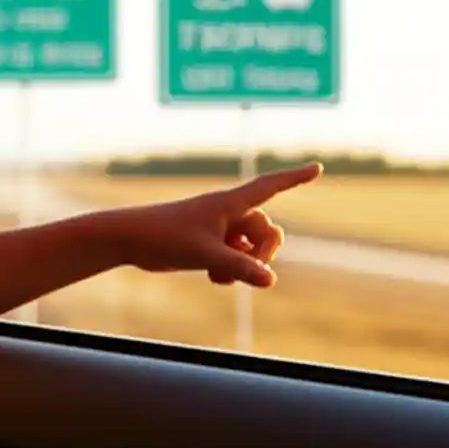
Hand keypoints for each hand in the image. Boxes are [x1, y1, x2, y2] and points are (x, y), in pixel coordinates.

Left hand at [110, 163, 322, 286]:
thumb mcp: (206, 255)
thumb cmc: (164, 237)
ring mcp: (218, 229)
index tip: (318, 167)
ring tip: (220, 275)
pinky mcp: (207, 243)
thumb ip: (240, 267)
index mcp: (229, 203)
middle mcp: (226, 213)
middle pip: (267, 230)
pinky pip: (235, 257)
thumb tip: (271, 280)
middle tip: (248, 268)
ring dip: (245, 264)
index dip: (295, 178)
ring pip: (251, 247)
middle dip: (264, 252)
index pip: (270, 186)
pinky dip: (231, 269)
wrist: (130, 240)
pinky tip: (213, 278)